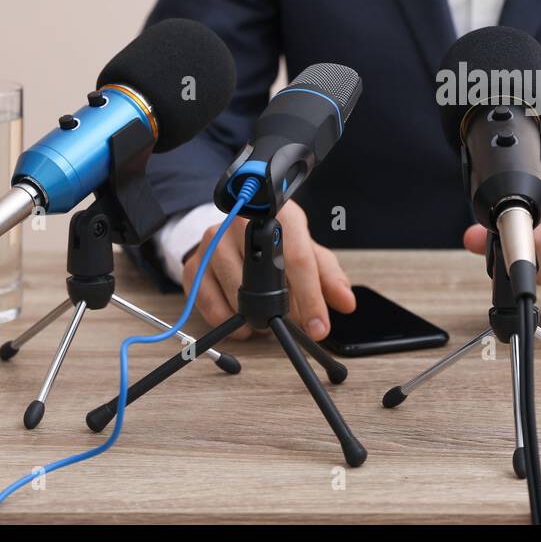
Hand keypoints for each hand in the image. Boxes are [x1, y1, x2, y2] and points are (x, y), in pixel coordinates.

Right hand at [182, 200, 355, 339]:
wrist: (236, 226)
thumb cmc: (279, 241)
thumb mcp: (310, 251)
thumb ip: (329, 277)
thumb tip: (346, 302)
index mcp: (278, 213)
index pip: (297, 260)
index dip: (310, 298)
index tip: (319, 328)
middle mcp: (241, 221)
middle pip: (265, 281)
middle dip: (281, 310)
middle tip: (289, 320)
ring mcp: (213, 241)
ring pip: (237, 295)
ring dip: (255, 316)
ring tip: (264, 313)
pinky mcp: (194, 262)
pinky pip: (209, 304)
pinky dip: (228, 321)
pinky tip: (241, 319)